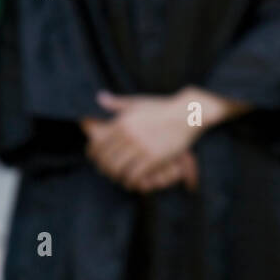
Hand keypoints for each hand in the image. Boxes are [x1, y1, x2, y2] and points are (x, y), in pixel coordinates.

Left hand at [81, 91, 197, 190]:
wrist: (187, 114)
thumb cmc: (162, 108)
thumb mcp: (138, 102)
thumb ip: (117, 103)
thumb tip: (100, 97)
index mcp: (122, 122)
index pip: (98, 144)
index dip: (93, 156)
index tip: (96, 161)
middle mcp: (128, 135)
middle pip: (106, 159)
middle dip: (105, 169)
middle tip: (109, 172)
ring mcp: (141, 146)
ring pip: (118, 169)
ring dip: (117, 177)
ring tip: (121, 178)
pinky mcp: (154, 157)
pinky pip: (134, 175)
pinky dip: (131, 182)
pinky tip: (133, 182)